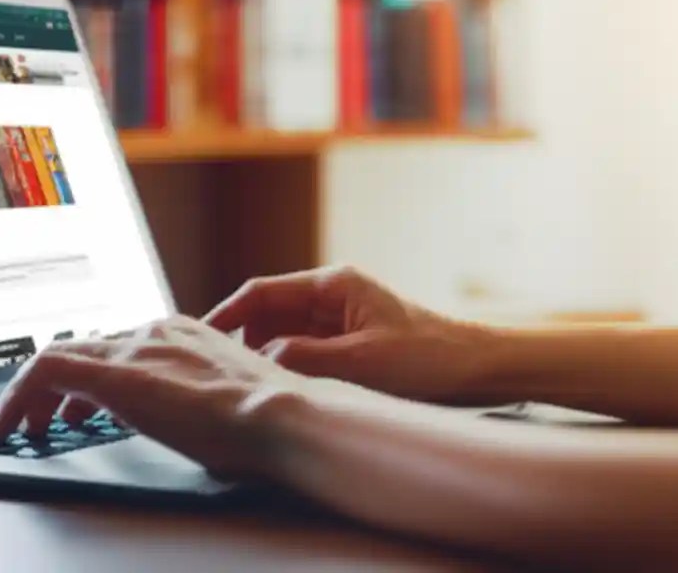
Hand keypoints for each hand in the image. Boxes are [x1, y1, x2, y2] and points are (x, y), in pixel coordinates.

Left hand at [0, 316, 307, 476]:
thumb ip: (199, 398)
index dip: (88, 377)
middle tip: (40, 420)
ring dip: (33, 395)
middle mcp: (152, 331)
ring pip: (57, 357)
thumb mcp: (224, 401)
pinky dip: (18, 398)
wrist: (279, 414)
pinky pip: (45, 372)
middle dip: (54, 388)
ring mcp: (132, 348)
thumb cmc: (266, 419)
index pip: (116, 344)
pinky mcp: (112, 374)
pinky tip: (11, 427)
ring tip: (25, 427)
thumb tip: (195, 422)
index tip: (77, 404)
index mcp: (180, 334)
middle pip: (82, 348)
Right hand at [205, 267, 502, 404]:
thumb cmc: (429, 360)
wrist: (479, 370)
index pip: (261, 292)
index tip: (198, 339)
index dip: (225, 315)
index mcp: (334, 285)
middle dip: (240, 341)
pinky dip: (286, 369)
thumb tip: (257, 363)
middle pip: (266, 314)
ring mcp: (338, 320)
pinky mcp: (348, 344)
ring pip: (282, 336)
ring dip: (264, 359)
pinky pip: (302, 353)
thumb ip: (305, 359)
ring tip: (243, 387)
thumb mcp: (361, 362)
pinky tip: (278, 393)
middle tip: (216, 373)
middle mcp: (331, 296)